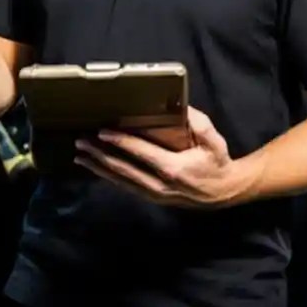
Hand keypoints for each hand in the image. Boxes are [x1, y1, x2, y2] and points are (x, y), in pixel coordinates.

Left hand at [74, 107, 261, 209]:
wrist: (226, 193)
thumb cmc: (217, 162)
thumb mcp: (215, 140)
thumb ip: (199, 124)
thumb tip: (182, 108)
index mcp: (173, 168)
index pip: (140, 153)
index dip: (120, 142)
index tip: (101, 132)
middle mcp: (160, 184)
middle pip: (123, 169)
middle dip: (100, 155)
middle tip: (81, 143)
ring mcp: (155, 194)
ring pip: (121, 181)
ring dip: (99, 168)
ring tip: (80, 157)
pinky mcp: (153, 198)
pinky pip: (126, 187)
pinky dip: (109, 177)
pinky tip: (97, 169)